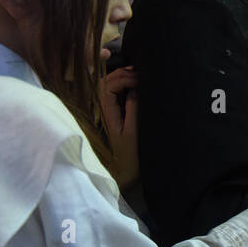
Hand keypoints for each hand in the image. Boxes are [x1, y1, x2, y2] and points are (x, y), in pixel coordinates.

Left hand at [99, 65, 138, 189]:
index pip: (108, 85)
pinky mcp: (117, 113)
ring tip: (142, 76)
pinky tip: (139, 84)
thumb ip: (132, 109)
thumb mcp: (133, 132)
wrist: (125, 172)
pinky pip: (117, 93)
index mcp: (106, 112)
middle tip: (143, 74)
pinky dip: (127, 85)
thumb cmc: (131, 155)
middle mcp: (105, 108)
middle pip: (107, 81)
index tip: (141, 81)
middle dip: (123, 74)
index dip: (124, 78)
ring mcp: (110, 110)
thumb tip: (135, 89)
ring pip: (111, 85)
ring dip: (125, 78)